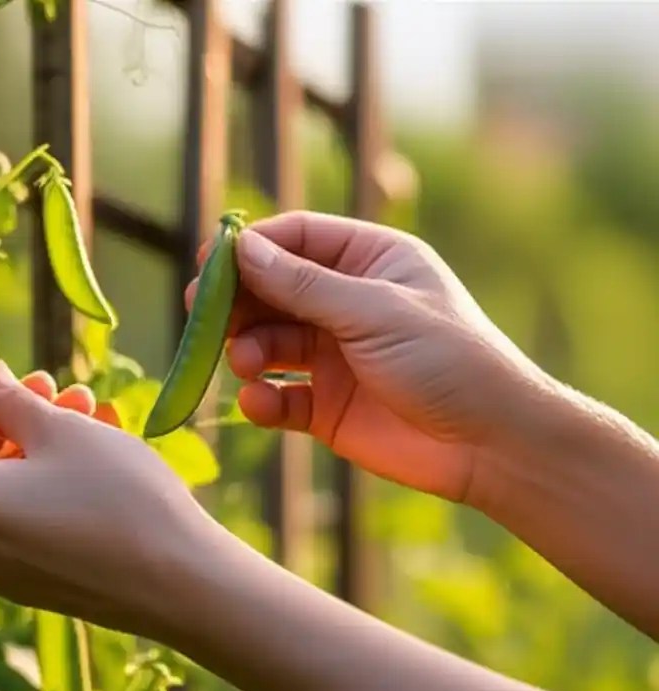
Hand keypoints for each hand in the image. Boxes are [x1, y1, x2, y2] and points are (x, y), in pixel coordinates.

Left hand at [0, 360, 223, 636]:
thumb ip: (9, 399)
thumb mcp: (60, 430)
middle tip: (53, 384)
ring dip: (37, 442)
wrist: (181, 584)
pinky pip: (24, 517)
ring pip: (3, 486)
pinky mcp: (33, 583)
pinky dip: (48, 480)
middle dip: (9, 415)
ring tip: (89, 410)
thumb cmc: (118, 497)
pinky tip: (96, 450)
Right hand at [193, 211, 554, 504]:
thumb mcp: (373, 312)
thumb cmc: (448, 360)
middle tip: (201, 316)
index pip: (297, 240)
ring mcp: (335, 356)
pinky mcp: (327, 407)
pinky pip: (279, 397)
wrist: (493, 444)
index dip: (251, 249)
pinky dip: (262, 400)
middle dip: (237, 303)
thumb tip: (242, 249)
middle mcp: (348, 304)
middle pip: (272, 291)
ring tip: (246, 365)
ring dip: (247, 351)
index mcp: (371, 262)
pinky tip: (260, 404)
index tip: (210, 265)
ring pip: (267, 343)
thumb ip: (303, 285)